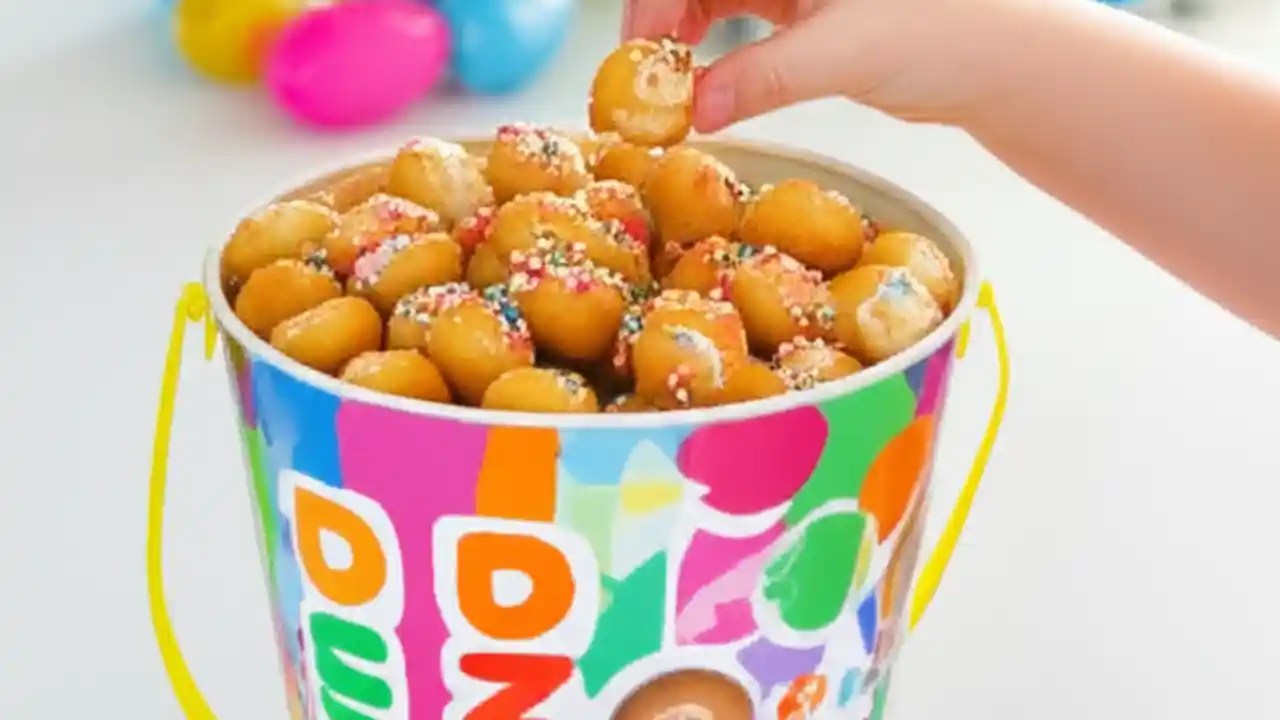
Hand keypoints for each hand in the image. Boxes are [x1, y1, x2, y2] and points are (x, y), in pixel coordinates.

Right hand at [621, 0, 1014, 132]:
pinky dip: (712, 55)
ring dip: (681, 38)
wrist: (999, 60)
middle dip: (660, 19)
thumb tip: (699, 109)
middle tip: (640, 77)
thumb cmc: (945, 31)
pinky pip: (735, 22)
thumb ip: (768, 76)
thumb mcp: (848, 51)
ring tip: (668, 89)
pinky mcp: (802, 10)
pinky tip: (701, 88)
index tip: (641, 50)